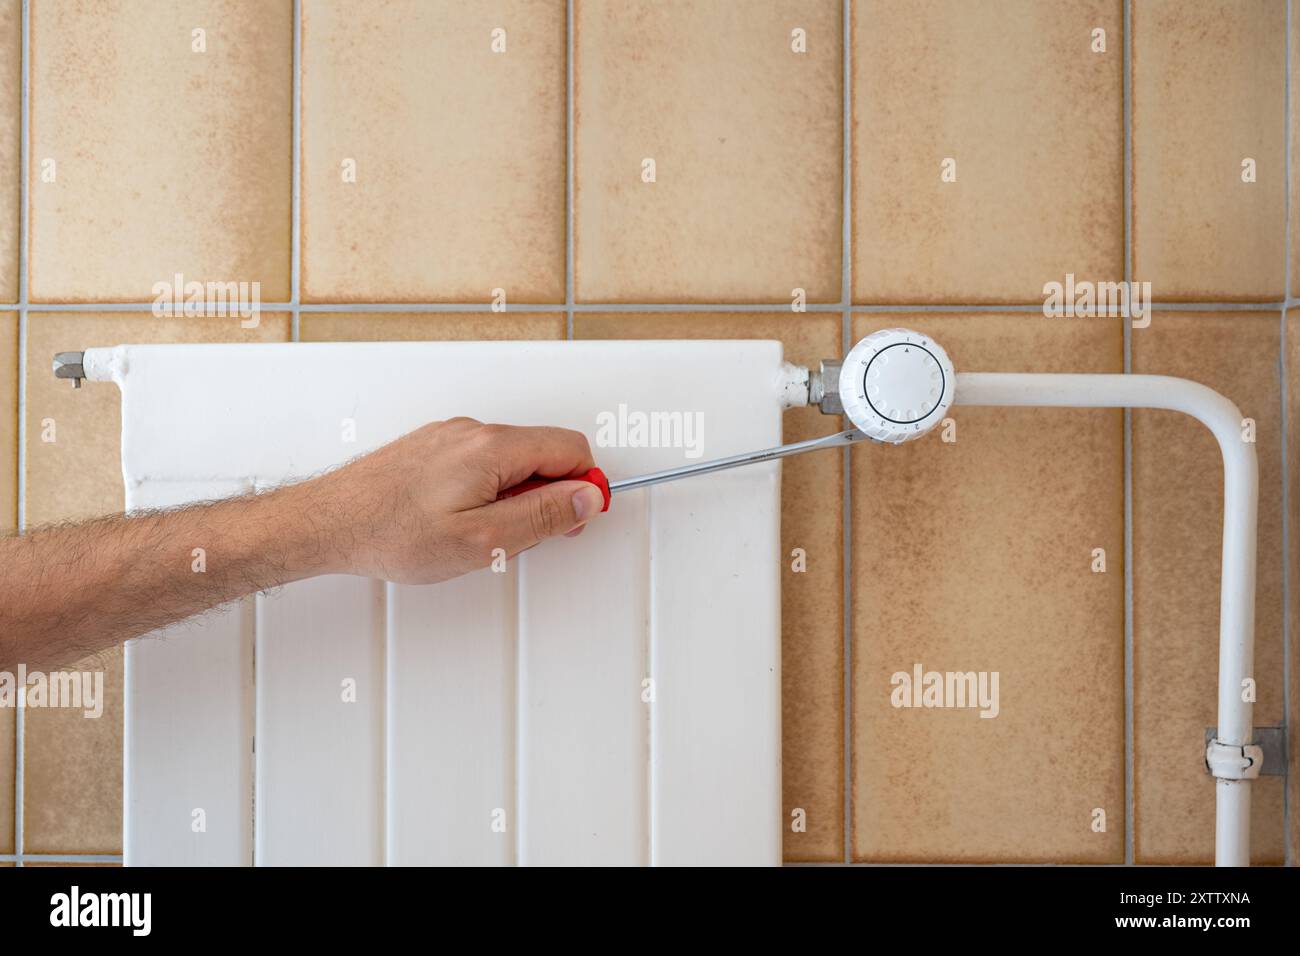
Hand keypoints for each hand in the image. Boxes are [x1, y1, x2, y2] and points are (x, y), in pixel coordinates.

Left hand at [308, 418, 604, 583]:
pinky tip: (461, 523)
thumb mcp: (483, 540)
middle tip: (527, 538)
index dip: (584, 487)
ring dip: (516, 497)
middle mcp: (473, 432)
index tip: (575, 520)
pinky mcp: (431, 449)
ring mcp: (450, 438)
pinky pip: (482, 464)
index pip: (571, 449)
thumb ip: (542, 516)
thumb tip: (587, 497)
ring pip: (512, 461)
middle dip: (549, 496)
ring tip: (485, 537)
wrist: (327, 524)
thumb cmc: (392, 533)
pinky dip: (487, 492)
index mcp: (493, 448)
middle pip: (543, 453)